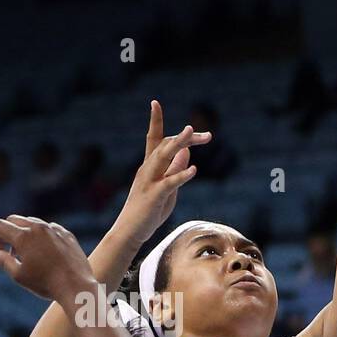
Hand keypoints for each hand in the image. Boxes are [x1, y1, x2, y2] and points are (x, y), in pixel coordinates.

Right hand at [0, 215, 94, 301]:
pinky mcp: (67, 234)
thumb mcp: (19, 275)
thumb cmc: (45, 283)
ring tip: (21, 254)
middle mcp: (39, 228)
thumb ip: (2, 261)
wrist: (76, 286)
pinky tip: (40, 250)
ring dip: (22, 233)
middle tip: (2, 250)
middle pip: (14, 220)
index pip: (0, 226)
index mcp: (24, 236)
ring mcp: (54, 230)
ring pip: (32, 222)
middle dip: (4, 233)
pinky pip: (49, 228)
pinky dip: (39, 235)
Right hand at [114, 101, 210, 250]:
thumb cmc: (148, 212)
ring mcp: (149, 182)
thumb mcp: (167, 190)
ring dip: (178, 143)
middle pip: (164, 145)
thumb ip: (175, 171)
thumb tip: (187, 153)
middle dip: (185, 137)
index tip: (154, 103)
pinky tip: (194, 170)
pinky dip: (181, 175)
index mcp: (150, 167)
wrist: (129, 233)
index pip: (153, 139)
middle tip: (207, 135)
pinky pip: (168, 183)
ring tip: (191, 132)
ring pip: (162, 157)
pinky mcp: (153, 196)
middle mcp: (147, 170)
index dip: (154, 120)